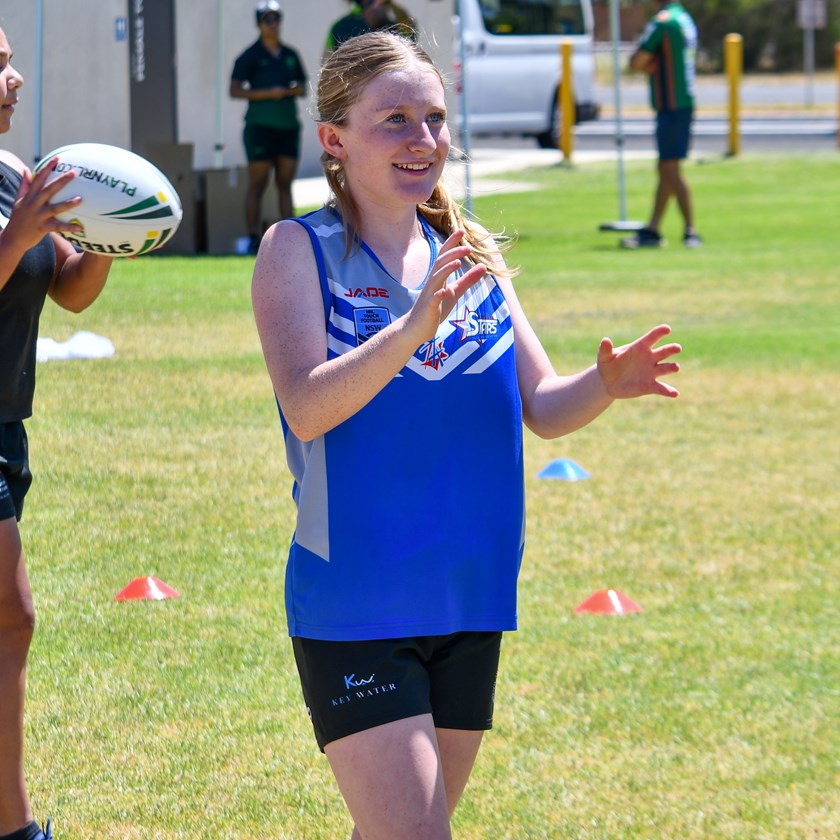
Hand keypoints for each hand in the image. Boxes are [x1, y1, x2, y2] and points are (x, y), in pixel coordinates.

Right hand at [3, 158, 82, 253]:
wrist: (13, 238)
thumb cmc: (19, 218)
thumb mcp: (19, 200)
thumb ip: (24, 185)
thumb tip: (27, 169)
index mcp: (29, 196)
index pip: (39, 178)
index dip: (48, 167)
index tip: (58, 158)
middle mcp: (33, 204)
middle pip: (49, 189)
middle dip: (61, 180)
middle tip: (74, 173)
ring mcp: (38, 216)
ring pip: (55, 208)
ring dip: (68, 203)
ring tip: (81, 199)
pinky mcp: (42, 228)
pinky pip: (58, 227)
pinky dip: (69, 227)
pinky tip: (81, 227)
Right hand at [405, 229, 486, 343]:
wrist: (415, 329)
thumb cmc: (435, 309)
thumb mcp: (454, 292)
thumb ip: (468, 279)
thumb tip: (483, 266)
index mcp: (439, 277)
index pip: (444, 256)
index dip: (452, 243)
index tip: (461, 230)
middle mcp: (432, 283)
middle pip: (441, 264)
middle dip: (453, 254)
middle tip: (468, 247)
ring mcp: (429, 296)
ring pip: (436, 279)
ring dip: (446, 270)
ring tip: (458, 263)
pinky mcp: (429, 309)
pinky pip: (433, 300)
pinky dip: (438, 295)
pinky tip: (445, 291)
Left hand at [596, 324, 680, 398]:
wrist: (608, 383)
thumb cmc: (608, 365)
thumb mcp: (604, 358)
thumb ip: (605, 350)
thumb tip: (605, 340)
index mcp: (640, 347)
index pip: (652, 337)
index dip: (659, 332)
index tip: (667, 329)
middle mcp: (650, 358)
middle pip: (664, 351)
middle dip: (671, 349)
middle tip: (677, 348)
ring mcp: (651, 372)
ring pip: (666, 368)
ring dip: (672, 367)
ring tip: (675, 367)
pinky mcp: (650, 386)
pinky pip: (661, 388)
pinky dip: (668, 391)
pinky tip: (674, 393)